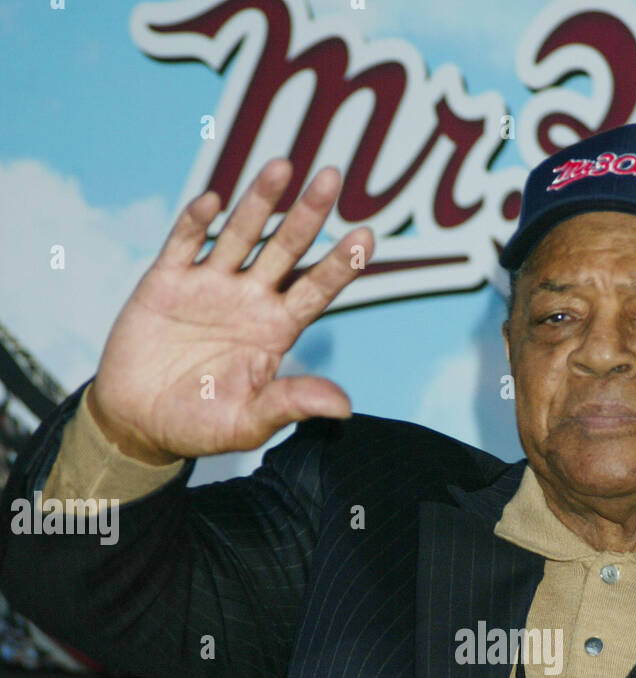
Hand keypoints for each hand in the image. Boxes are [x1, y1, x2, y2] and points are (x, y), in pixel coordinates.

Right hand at [90, 158, 372, 463]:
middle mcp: (249, 300)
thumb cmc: (200, 425)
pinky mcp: (167, 281)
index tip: (368, 237)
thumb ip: (291, 405)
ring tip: (282, 165)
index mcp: (275, 330)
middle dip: (308, 214)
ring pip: (241, 234)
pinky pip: (184, 243)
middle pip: (285, 249)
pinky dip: (196, 222)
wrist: (139, 422)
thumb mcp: (248, 422)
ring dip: (259, 200)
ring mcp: (209, 285)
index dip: (340, 264)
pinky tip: (214, 201)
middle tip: (332, 176)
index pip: (316, 290)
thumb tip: (344, 406)